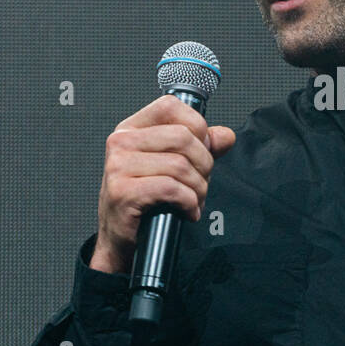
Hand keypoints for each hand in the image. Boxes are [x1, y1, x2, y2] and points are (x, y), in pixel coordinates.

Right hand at [90, 94, 235, 273]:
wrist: (121, 239)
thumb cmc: (146, 201)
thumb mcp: (174, 167)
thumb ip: (202, 147)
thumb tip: (226, 136)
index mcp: (132, 129)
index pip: (171, 106)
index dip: (197, 126)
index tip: (202, 149)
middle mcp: (121, 142)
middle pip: (182, 137)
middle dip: (204, 164)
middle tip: (201, 183)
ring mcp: (118, 166)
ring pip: (180, 165)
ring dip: (198, 188)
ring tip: (194, 200)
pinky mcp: (122, 192)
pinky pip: (171, 188)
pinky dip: (188, 202)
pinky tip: (187, 211)